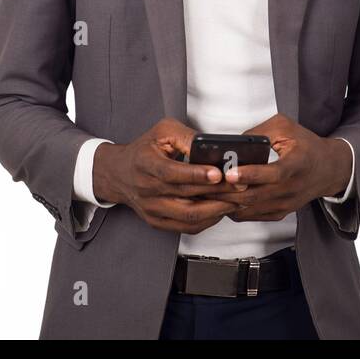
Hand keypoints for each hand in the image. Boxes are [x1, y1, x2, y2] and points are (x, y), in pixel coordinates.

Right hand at [92, 119, 239, 232]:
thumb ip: (187, 137)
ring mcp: (151, 208)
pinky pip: (185, 227)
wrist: (119, 173)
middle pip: (186, 196)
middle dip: (217, 192)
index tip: (218, 173)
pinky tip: (220, 210)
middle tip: (240, 186)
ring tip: (236, 200)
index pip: (172, 173)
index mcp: (145, 163)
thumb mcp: (163, 131)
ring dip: (216, 210)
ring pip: (188, 216)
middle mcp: (147, 189)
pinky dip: (206, 221)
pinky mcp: (157, 221)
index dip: (196, 174)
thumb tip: (212, 147)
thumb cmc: (144, 149)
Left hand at [194, 114, 351, 221]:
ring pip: (250, 209)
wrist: (328, 169)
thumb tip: (233, 144)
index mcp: (297, 164)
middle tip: (207, 183)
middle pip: (255, 195)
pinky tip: (221, 198)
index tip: (231, 173)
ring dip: (227, 201)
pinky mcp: (279, 212)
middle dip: (227, 190)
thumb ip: (259, 133)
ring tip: (207, 191)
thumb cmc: (306, 146)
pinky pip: (251, 215)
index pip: (273, 174)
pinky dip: (234, 209)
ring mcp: (285, 203)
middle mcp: (292, 188)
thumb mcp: (285, 127)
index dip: (251, 175)